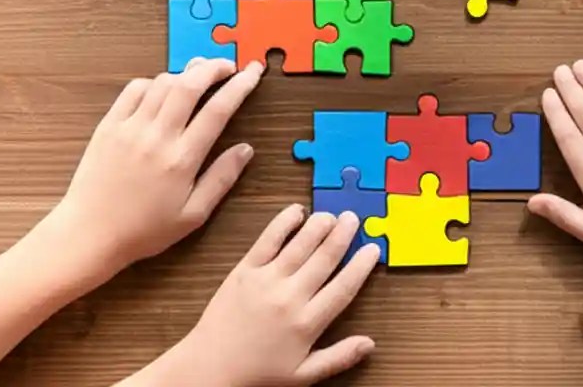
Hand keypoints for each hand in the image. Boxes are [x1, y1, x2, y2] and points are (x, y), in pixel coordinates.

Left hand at [52, 58, 262, 274]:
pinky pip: (133, 90)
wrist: (89, 234)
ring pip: (163, 83)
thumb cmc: (143, 230)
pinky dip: (153, 82)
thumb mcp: (193, 214)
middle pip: (190, 84)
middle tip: (228, 66)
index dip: (239, 86)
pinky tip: (163, 90)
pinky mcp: (108, 126)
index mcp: (182, 159)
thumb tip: (246, 149)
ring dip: (185, 73)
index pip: (218, 110)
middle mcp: (157, 137)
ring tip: (199, 75)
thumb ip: (222, 179)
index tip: (252, 73)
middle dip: (213, 68)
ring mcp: (130, 128)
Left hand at [148, 208, 379, 385]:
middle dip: (343, 236)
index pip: (343, 287)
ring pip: (300, 246)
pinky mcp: (244, 271)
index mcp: (308, 323)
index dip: (361, 266)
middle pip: (324, 259)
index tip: (373, 248)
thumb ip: (338, 357)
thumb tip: (370, 344)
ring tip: (331, 214)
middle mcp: (290, 297)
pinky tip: (296, 212)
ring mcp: (266, 281)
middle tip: (353, 218)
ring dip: (318, 226)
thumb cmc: (257, 373)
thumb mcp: (302, 375)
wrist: (210, 367)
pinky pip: (267, 241)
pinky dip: (283, 223)